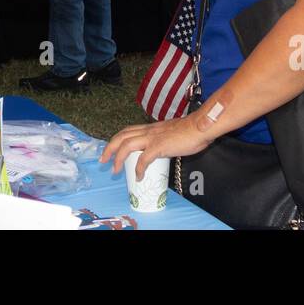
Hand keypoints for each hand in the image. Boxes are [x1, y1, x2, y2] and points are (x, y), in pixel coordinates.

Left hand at [99, 115, 215, 178]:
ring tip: (115, 170)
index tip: (110, 150)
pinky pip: (143, 159)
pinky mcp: (159, 146)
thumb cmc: (190, 131)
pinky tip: (138, 177)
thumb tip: (162, 150)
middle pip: (122, 136)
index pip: (128, 130)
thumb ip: (164, 139)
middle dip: (109, 148)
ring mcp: (153, 138)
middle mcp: (148, 131)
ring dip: (118, 158)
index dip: (116, 139)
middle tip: (103, 160)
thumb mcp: (171, 133)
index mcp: (150, 127)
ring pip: (127, 145)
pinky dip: (138, 169)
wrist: (200, 127)